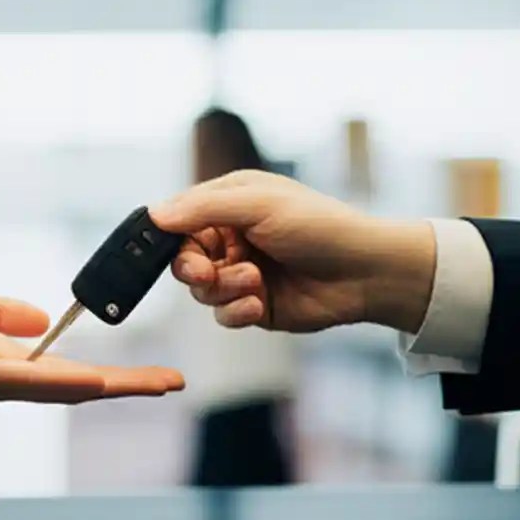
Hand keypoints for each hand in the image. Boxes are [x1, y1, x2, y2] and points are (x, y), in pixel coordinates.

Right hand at [149, 169, 435, 333]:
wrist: (365, 273)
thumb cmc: (319, 226)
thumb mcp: (258, 204)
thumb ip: (202, 208)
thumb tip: (154, 214)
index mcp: (230, 204)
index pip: (180, 220)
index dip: (169, 237)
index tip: (167, 250)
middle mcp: (232, 238)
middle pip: (182, 259)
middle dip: (192, 268)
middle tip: (206, 272)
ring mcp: (242, 273)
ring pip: (201, 290)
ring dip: (223, 289)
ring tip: (255, 283)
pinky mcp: (254, 306)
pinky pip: (223, 315)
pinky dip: (236, 311)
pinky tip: (260, 304)